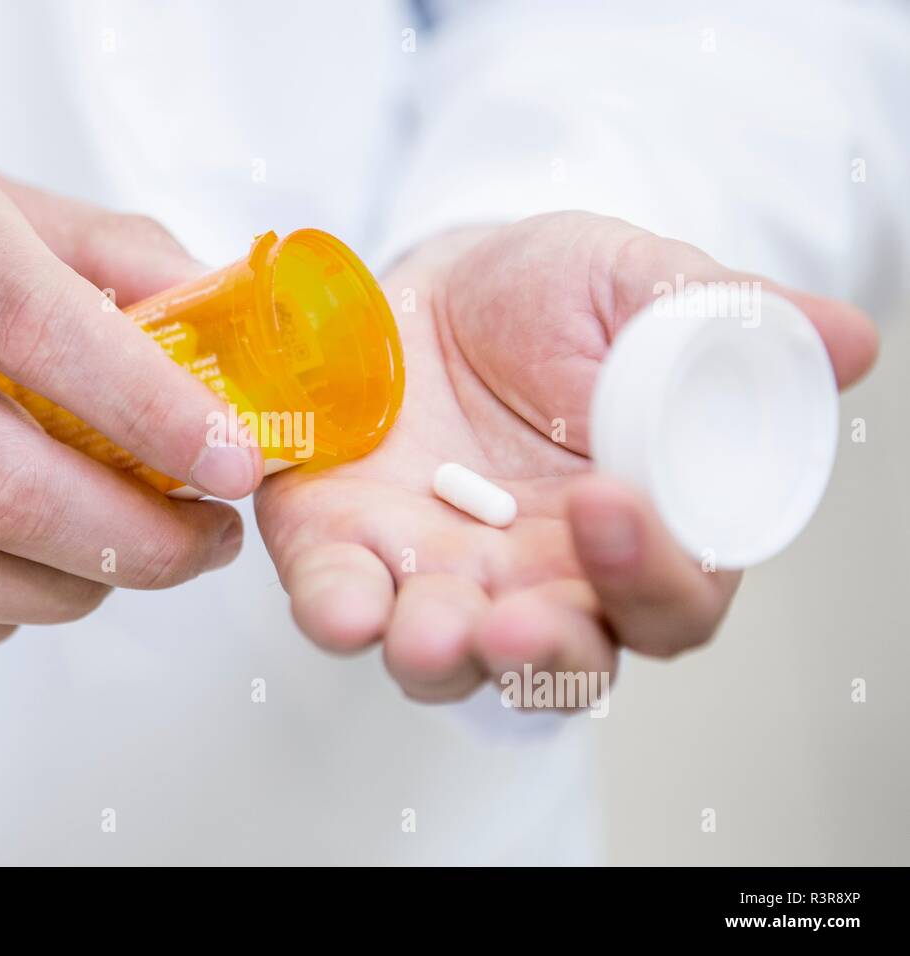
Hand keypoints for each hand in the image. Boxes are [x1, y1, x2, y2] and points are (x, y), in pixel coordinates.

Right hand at [0, 75, 260, 648]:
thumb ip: (99, 250)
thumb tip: (213, 318)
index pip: (52, 339)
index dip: (161, 417)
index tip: (236, 465)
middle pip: (8, 488)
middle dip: (138, 542)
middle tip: (202, 543)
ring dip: (68, 594)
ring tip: (125, 567)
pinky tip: (25, 587)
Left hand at [255, 212, 877, 701]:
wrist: (435, 283)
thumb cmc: (554, 297)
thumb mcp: (640, 290)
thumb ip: (727, 323)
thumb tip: (844, 341)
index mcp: (631, 531)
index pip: (667, 601)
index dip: (650, 575)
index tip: (607, 500)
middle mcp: (540, 578)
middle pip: (558, 661)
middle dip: (539, 654)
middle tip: (513, 624)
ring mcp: (440, 575)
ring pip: (448, 658)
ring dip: (437, 655)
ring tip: (426, 630)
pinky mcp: (346, 552)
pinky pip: (342, 605)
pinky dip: (339, 611)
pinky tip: (341, 605)